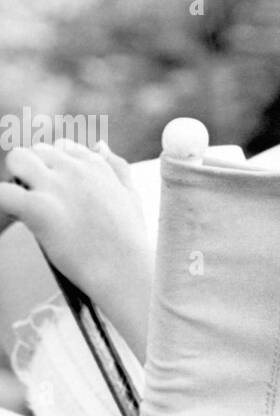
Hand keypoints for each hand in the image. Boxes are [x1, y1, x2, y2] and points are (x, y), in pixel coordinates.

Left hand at [0, 140, 149, 310]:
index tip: (56, 190)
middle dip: (32, 172)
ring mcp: (56, 187)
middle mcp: (74, 169)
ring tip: (25, 205)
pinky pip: (3, 192)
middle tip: (38, 201)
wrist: (125, 270)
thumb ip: (117, 167)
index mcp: (95, 165)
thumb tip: (100, 144)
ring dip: (16, 179)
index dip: (54, 168)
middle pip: (35, 151)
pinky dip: (3, 200)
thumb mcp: (132, 196)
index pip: (61, 147)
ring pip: (16, 159)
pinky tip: (14, 214)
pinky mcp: (38, 209)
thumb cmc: (129, 240)